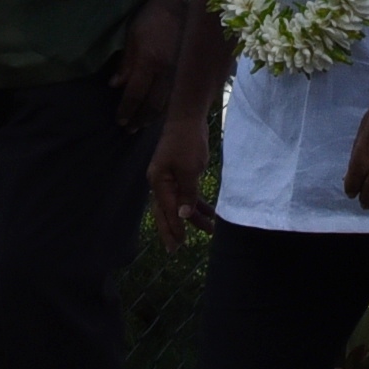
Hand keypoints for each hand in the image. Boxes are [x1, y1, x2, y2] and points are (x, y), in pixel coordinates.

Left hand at [110, 0, 184, 126]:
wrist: (184, 3)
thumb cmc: (153, 16)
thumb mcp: (133, 35)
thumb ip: (126, 62)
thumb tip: (116, 85)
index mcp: (149, 61)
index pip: (135, 94)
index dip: (127, 109)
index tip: (120, 120)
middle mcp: (166, 71)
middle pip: (152, 104)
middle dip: (140, 119)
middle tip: (130, 129)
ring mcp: (181, 72)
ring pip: (168, 103)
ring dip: (154, 117)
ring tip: (144, 124)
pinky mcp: (190, 70)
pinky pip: (178, 94)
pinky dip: (169, 107)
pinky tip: (163, 112)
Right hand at [148, 108, 214, 248]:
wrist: (188, 118)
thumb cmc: (187, 142)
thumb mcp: (190, 169)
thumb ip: (187, 194)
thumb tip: (182, 216)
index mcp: (158, 182)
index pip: (165, 210)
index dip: (173, 227)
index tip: (180, 245)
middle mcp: (160, 182)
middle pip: (166, 211)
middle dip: (173, 230)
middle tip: (177, 250)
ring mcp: (169, 178)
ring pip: (179, 203)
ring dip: (194, 217)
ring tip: (210, 230)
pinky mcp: (180, 174)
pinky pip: (187, 193)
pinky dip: (197, 203)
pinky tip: (210, 213)